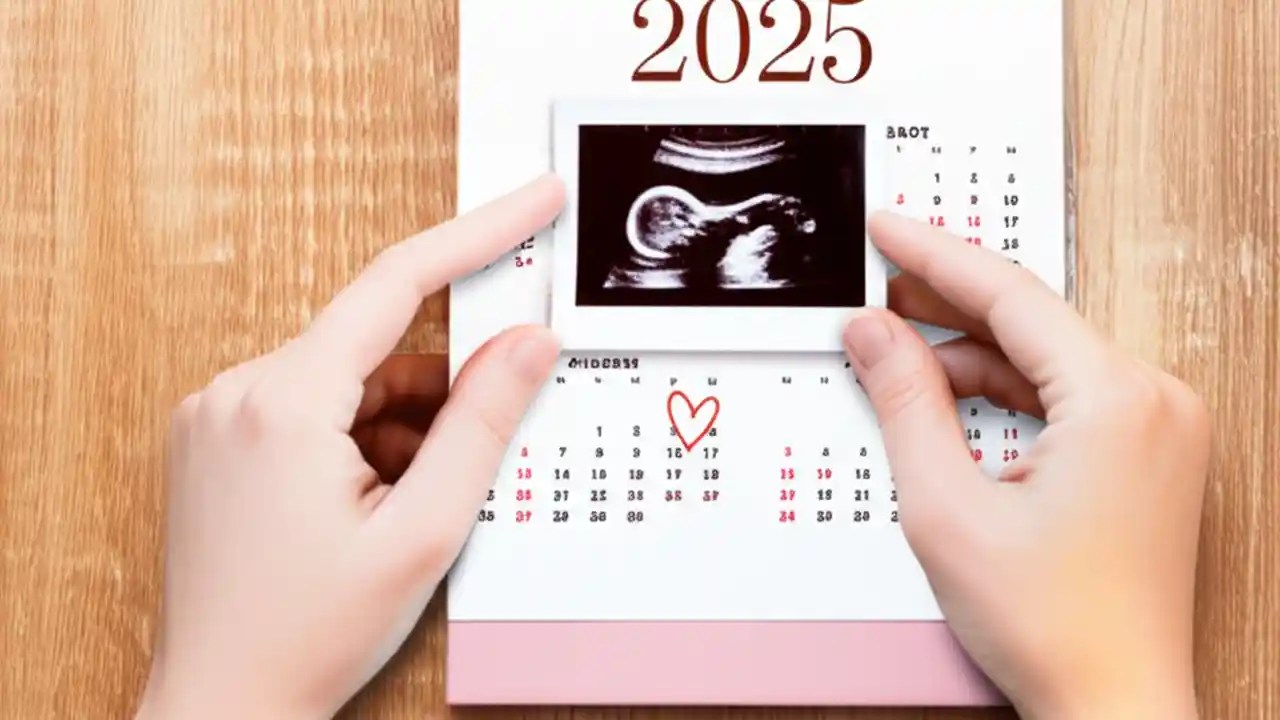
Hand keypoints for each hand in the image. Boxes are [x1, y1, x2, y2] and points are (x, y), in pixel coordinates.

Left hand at [137, 176, 565, 718]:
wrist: (223, 707)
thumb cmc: (307, 635)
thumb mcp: (422, 531)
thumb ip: (482, 424)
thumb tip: (530, 342)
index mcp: (284, 401)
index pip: (397, 282)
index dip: (478, 234)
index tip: (532, 200)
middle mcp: (238, 391)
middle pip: (379, 344)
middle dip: (439, 395)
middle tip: (462, 465)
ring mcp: (221, 415)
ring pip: (351, 381)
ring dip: (401, 427)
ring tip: (403, 512)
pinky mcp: (220, 438)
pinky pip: (316, 407)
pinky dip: (363, 440)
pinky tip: (372, 505)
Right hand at [842, 213, 1209, 719]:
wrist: (1112, 702)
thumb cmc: (1054, 625)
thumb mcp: (946, 505)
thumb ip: (904, 402)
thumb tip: (873, 333)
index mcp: (1118, 400)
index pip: (1009, 295)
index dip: (933, 255)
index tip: (886, 227)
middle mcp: (1154, 401)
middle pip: (1029, 320)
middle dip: (945, 302)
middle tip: (876, 286)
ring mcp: (1158, 427)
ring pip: (1044, 358)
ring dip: (970, 353)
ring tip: (897, 352)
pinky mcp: (1147, 453)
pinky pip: (1065, 395)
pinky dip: (1003, 392)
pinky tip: (949, 398)